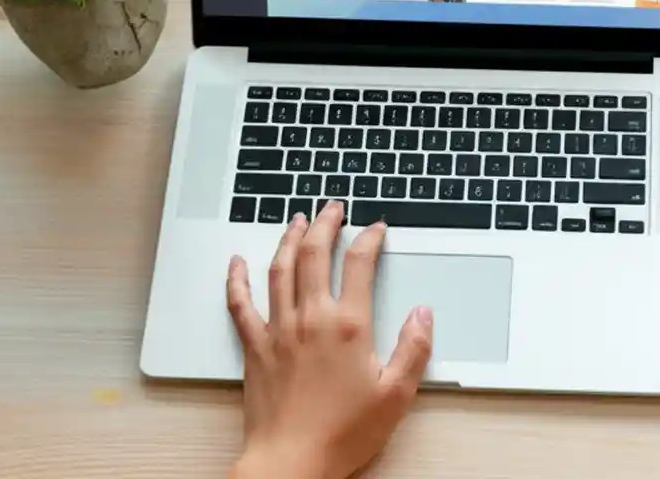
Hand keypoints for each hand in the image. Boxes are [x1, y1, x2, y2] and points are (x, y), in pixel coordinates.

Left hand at [225, 203, 433, 478]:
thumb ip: (414, 349)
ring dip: (289, 239)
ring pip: (280, 269)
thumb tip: (422, 313)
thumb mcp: (396, 394)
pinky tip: (237, 263)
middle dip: (326, 224)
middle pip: (315, 254)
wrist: (291, 462)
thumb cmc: (343, 433)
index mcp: (349, 326)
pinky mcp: (255, 347)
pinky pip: (240, 303)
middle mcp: (311, 318)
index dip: (370, 239)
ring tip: (297, 220)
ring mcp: (279, 329)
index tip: (377, 228)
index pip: (360, 264)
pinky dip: (237, 279)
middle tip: (333, 207)